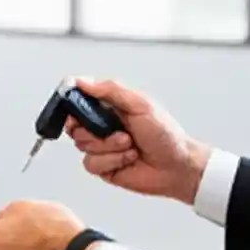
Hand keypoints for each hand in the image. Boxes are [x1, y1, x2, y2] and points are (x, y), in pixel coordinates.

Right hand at [66, 78, 211, 204]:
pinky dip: (112, 161)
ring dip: (109, 146)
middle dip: (95, 130)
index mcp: (110, 107)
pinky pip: (91, 164)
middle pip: (74, 126)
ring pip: (83, 146)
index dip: (71, 104)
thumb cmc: (166, 135)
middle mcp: (103, 126)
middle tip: (117, 130)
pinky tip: (128, 158)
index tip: (75, 107)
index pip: (78, 101)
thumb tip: (82, 81)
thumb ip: (110, 90)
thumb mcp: (140, 104)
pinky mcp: (104, 167)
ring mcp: (102, 147)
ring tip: (130, 145)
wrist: (177, 167)